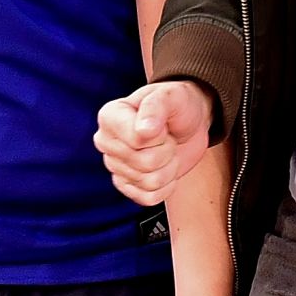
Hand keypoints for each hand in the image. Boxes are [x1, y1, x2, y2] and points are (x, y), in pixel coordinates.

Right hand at [95, 80, 212, 204]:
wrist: (190, 122)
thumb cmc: (178, 105)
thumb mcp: (172, 96)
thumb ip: (156, 108)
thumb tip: (144, 131)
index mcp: (109, 117)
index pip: (137, 141)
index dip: (160, 136)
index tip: (162, 124)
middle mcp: (105, 142)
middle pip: (145, 164)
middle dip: (167, 151)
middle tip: (167, 137)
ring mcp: (114, 166)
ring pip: (150, 182)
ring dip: (169, 168)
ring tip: (167, 150)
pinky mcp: (127, 186)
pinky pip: (149, 198)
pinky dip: (167, 186)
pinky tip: (165, 168)